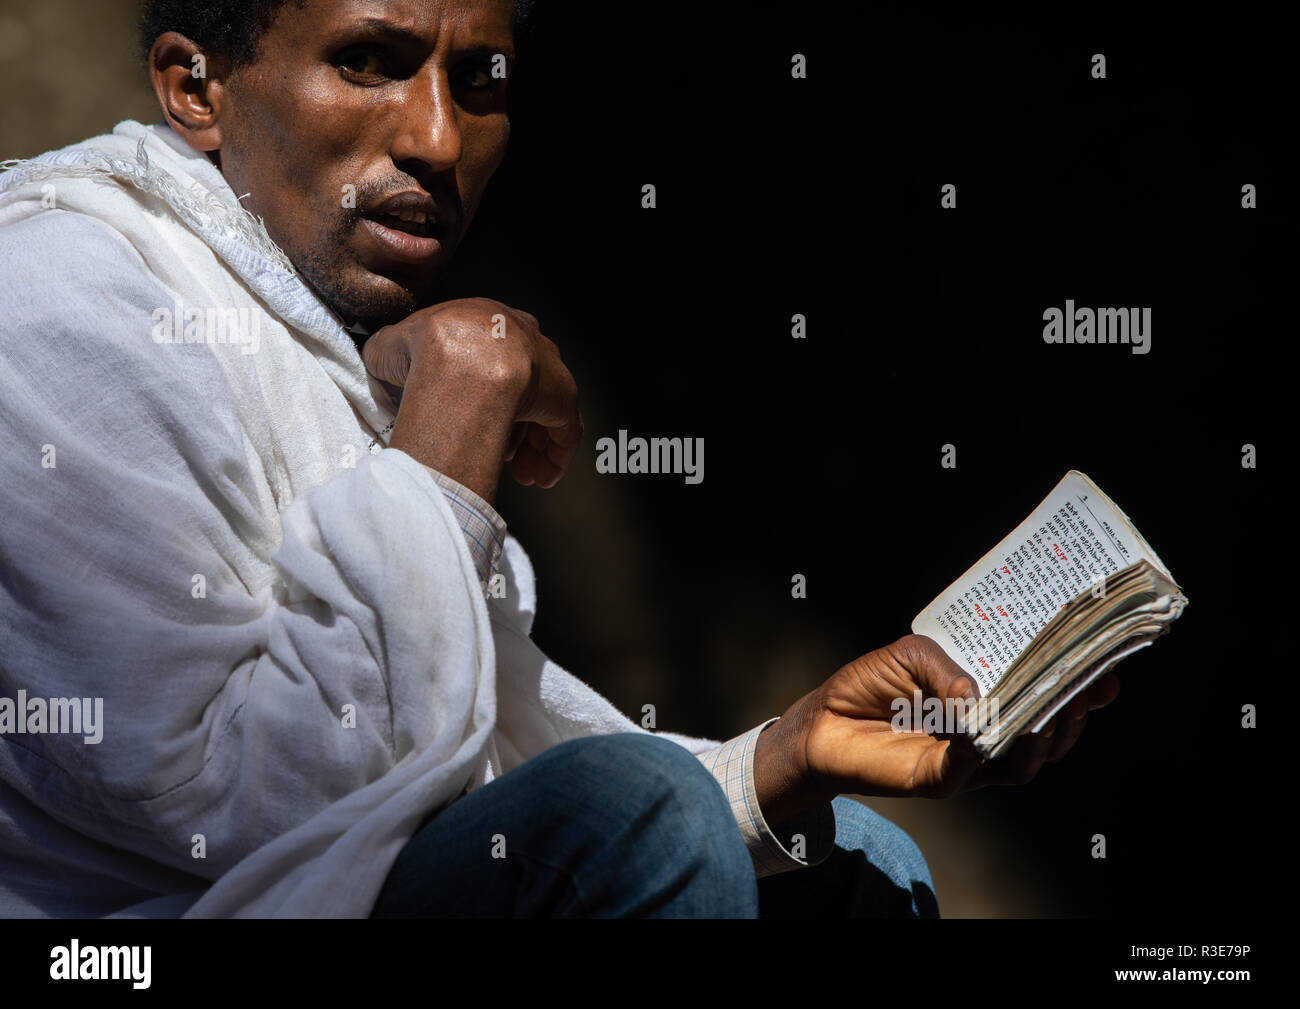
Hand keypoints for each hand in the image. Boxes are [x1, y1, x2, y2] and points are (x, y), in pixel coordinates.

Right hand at [361, 298, 582, 503]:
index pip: (494, 361)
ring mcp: (548, 368)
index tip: (471, 422)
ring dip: (532, 447)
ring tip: (520, 474)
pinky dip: (554, 457)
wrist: (461, 357)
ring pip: (545, 413)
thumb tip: (385, 365)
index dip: (483, 396)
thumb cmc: (423, 348)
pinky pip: (564, 433)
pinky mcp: (563, 398)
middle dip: (512, 424)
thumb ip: (390, 355)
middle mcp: (524, 340)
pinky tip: (539, 478)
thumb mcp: (389, 346)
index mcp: (488, 321)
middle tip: (499, 454)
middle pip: (524, 390)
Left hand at [754, 634, 1120, 822]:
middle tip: (1088, 687)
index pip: (1044, 692)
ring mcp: (971, 760)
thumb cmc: (869, 684)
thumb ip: (946, 667)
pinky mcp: (944, 779)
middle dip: (1074, 709)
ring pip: (1027, 758)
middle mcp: (988, 730)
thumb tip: (976, 695)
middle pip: (1050, 729)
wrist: (823, 724)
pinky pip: (977, 767)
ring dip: (1044, 735)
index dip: (1079, 683)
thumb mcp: (910, 652)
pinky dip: (986, 748)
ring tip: (1050, 710)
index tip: (1105, 669)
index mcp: (988, 695)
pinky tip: (989, 727)